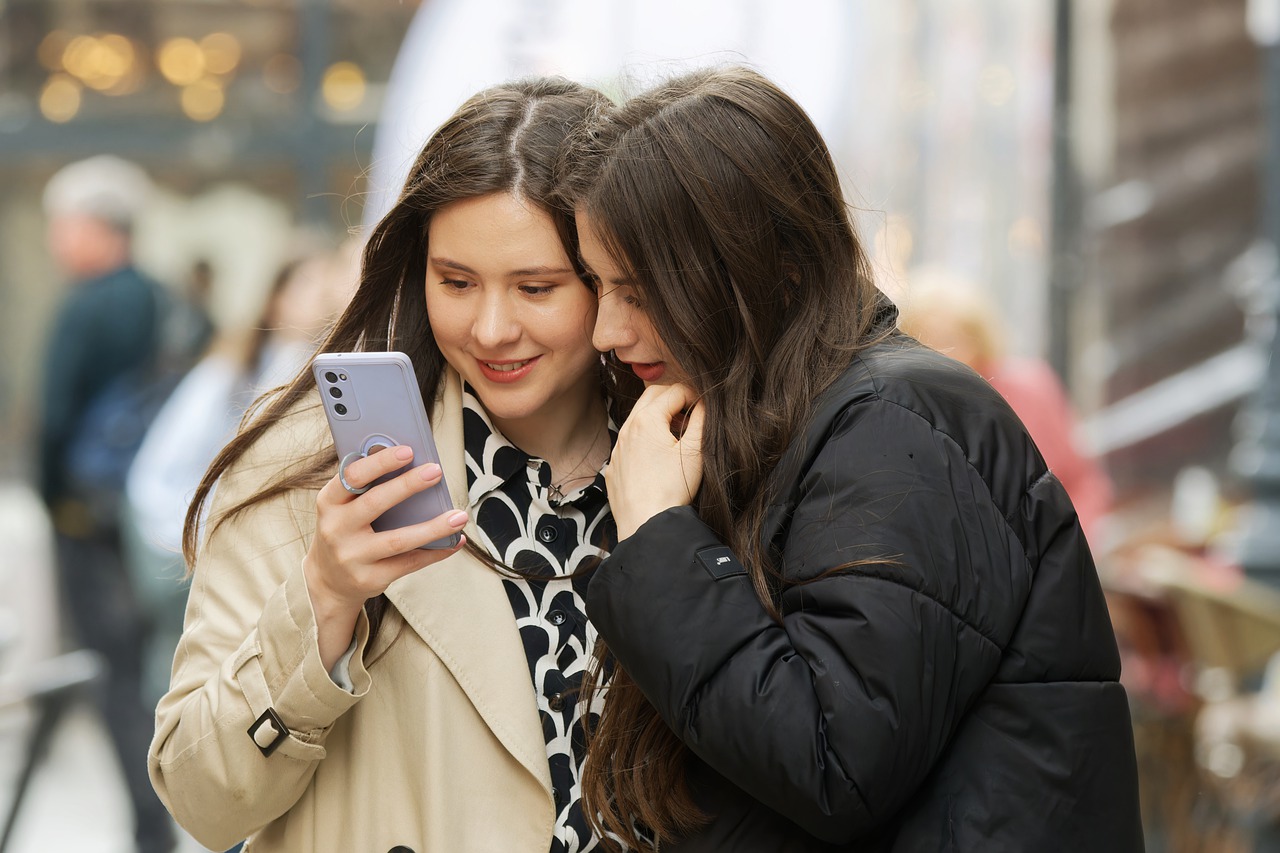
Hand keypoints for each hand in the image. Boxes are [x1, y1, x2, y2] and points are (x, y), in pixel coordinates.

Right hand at [304, 444, 466, 667]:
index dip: (380, 463)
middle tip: (436, 471)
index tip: (408, 451)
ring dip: (433, 527)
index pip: (352, 477)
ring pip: (398, 540)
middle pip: (375, 503)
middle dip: (408, 485)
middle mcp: (336, 529)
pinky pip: (409, 563)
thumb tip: (411, 462)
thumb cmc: (346, 529)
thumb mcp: (343, 506)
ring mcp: (352, 557)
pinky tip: (454, 541)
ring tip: (459, 516)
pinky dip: (436, 552)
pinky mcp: (370, 578)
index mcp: (329, 502)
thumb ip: (368, 485)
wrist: (329, 579)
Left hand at [606, 383, 704, 540]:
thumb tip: (705, 404)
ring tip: (677, 436)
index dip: (695, 395)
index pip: (675, 391)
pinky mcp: (614, 466)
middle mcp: (627, 429)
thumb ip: (702, 419)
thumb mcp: (695, 451)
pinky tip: (658, 457)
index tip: (706, 408)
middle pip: (651, 396)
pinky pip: (629, 441)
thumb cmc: (672, 488)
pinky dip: (645, 438)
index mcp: (647, 419)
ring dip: (658, 418)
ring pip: (637, 418)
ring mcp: (617, 448)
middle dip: (673, 399)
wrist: (645, 523)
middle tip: (691, 415)